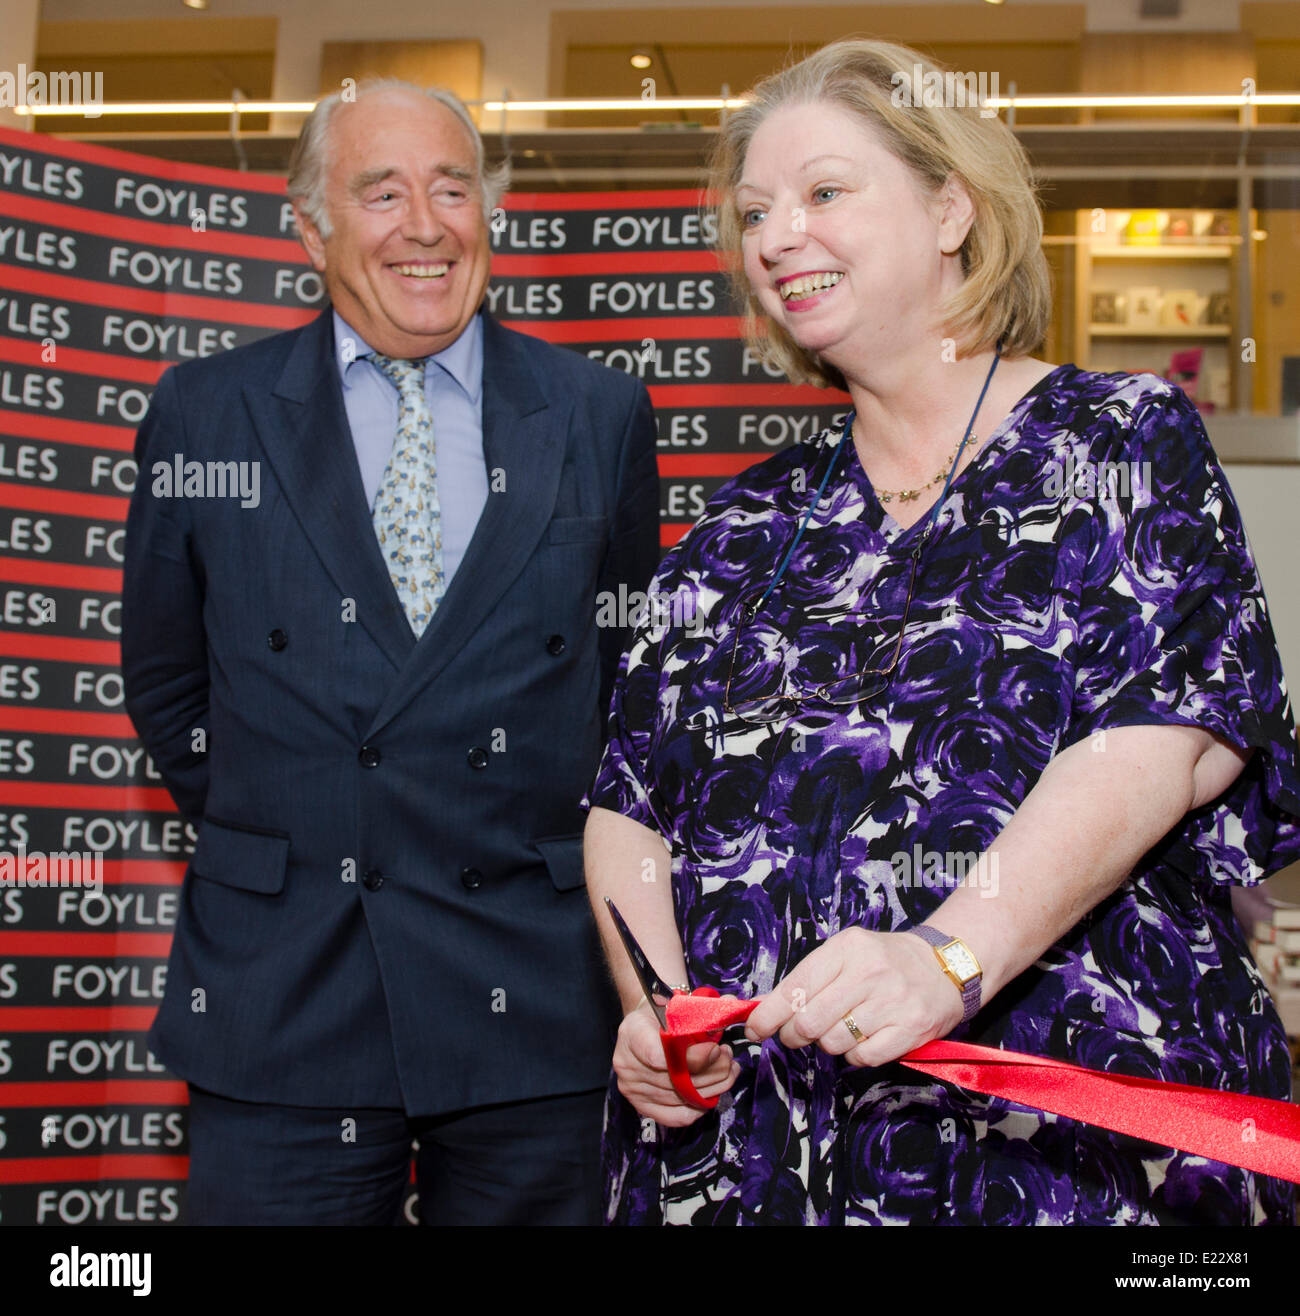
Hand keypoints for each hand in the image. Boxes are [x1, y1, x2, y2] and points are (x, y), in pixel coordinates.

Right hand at [613, 999, 740, 1127]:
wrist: (647, 1026)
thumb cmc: (664, 1013)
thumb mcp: (679, 1002)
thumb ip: (703, 1007)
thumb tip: (731, 1006)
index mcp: (632, 1032)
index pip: (659, 1056)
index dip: (693, 1058)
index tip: (715, 1049)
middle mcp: (627, 1063)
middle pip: (675, 1079)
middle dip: (712, 1070)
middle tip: (728, 1057)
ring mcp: (632, 1088)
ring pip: (681, 1098)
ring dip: (713, 1085)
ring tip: (727, 1069)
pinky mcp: (641, 1106)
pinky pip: (676, 1116)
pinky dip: (699, 1106)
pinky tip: (712, 1090)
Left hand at [744, 926, 963, 1067]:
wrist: (944, 967)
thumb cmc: (883, 962)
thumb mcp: (845, 954)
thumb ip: (809, 979)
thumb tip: (764, 1010)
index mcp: (845, 949)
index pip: (795, 987)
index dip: (769, 1014)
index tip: (755, 1030)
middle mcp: (868, 973)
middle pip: (809, 1022)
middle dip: (794, 1035)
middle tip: (796, 1035)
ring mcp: (892, 1002)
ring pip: (834, 1043)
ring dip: (829, 1044)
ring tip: (841, 1029)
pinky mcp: (911, 1029)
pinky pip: (863, 1057)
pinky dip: (856, 1055)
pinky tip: (864, 1039)